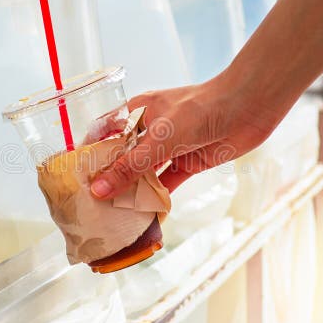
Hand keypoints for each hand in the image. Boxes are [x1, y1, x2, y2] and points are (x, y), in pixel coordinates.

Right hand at [89, 73, 282, 199]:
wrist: (248, 107)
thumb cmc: (201, 110)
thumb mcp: (160, 138)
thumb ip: (131, 167)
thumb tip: (100, 190)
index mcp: (137, 112)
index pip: (104, 132)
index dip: (89, 153)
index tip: (74, 177)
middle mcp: (149, 129)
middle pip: (122, 157)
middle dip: (108, 178)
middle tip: (90, 203)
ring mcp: (169, 147)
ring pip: (143, 173)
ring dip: (131, 191)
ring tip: (112, 215)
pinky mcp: (188, 162)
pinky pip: (166, 183)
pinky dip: (157, 198)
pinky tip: (144, 215)